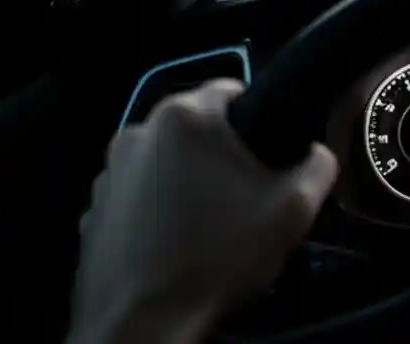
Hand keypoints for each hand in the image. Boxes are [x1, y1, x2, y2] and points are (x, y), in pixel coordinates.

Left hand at [68, 80, 338, 343]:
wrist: (143, 323)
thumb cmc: (220, 256)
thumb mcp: (292, 210)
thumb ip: (317, 166)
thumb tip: (317, 152)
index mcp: (186, 117)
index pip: (231, 88)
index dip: (258, 116)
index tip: (271, 151)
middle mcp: (138, 130)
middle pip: (194, 126)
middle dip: (220, 151)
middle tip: (246, 192)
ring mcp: (108, 171)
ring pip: (163, 160)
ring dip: (185, 177)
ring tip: (208, 221)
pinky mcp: (92, 208)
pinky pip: (136, 194)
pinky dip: (155, 207)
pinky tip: (174, 241)